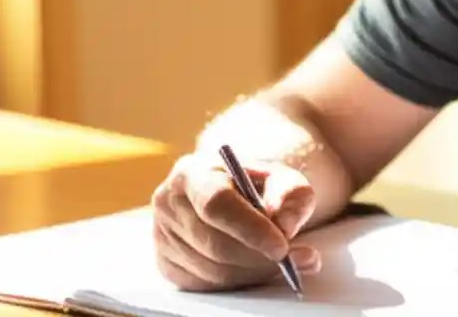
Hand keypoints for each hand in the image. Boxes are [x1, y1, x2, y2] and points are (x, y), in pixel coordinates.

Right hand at [151, 153, 320, 290]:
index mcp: (193, 172)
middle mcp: (170, 202)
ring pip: (212, 269)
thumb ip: (292, 194)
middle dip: (258, 257)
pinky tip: (258, 267)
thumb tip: (286, 227)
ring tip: (283, 261)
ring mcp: (163, 235)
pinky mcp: (167, 263)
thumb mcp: (281, 177)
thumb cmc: (255, 185)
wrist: (231, 194)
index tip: (282, 246)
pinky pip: (205, 284)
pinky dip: (239, 280)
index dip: (250, 229)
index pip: (216, 204)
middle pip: (214, 242)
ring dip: (253, 271)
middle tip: (294, 259)